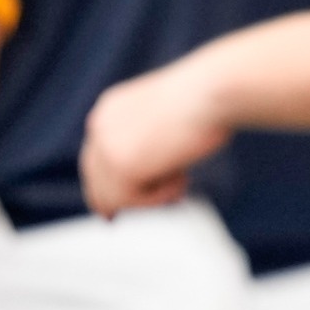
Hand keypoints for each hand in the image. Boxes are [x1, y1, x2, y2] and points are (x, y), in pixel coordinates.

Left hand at [81, 61, 232, 216]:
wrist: (215, 89)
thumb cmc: (210, 98)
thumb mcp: (169, 117)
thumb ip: (151, 139)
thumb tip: (150, 170)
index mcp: (110, 109)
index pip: (96, 155)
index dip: (103, 181)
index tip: (109, 204)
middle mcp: (100, 125)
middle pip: (94, 178)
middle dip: (108, 200)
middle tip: (113, 219)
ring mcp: (106, 146)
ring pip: (113, 194)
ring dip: (150, 195)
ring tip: (183, 179)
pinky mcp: (120, 166)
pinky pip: (131, 200)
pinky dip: (160, 196)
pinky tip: (183, 177)